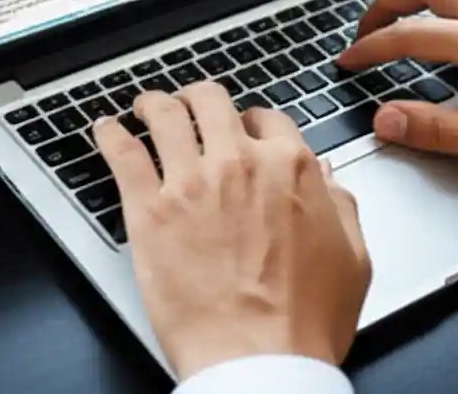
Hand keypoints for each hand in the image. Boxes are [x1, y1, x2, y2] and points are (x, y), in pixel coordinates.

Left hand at [92, 83, 370, 379]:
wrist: (259, 359)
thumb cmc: (303, 322)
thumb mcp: (352, 260)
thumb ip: (339, 206)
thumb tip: (326, 177)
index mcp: (290, 169)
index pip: (267, 117)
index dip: (252, 120)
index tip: (242, 129)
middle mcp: (238, 163)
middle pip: (211, 101)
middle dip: (198, 98)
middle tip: (188, 106)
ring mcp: (190, 182)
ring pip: (163, 113)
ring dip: (152, 104)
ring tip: (144, 107)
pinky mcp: (148, 208)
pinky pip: (122, 152)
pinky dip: (109, 133)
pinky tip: (106, 129)